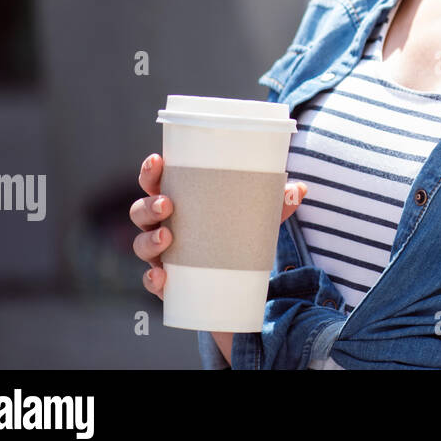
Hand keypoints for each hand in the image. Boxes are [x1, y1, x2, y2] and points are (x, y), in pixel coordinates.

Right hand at [130, 152, 307, 298]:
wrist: (237, 272)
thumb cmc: (236, 227)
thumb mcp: (257, 212)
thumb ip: (276, 201)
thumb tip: (299, 189)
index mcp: (177, 198)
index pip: (154, 181)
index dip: (150, 171)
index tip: (158, 160)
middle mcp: (161, 224)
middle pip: (141, 211)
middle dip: (149, 206)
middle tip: (167, 204)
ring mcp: (161, 252)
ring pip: (141, 245)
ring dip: (149, 241)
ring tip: (166, 239)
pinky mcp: (168, 279)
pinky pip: (153, 280)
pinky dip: (154, 279)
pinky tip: (161, 276)